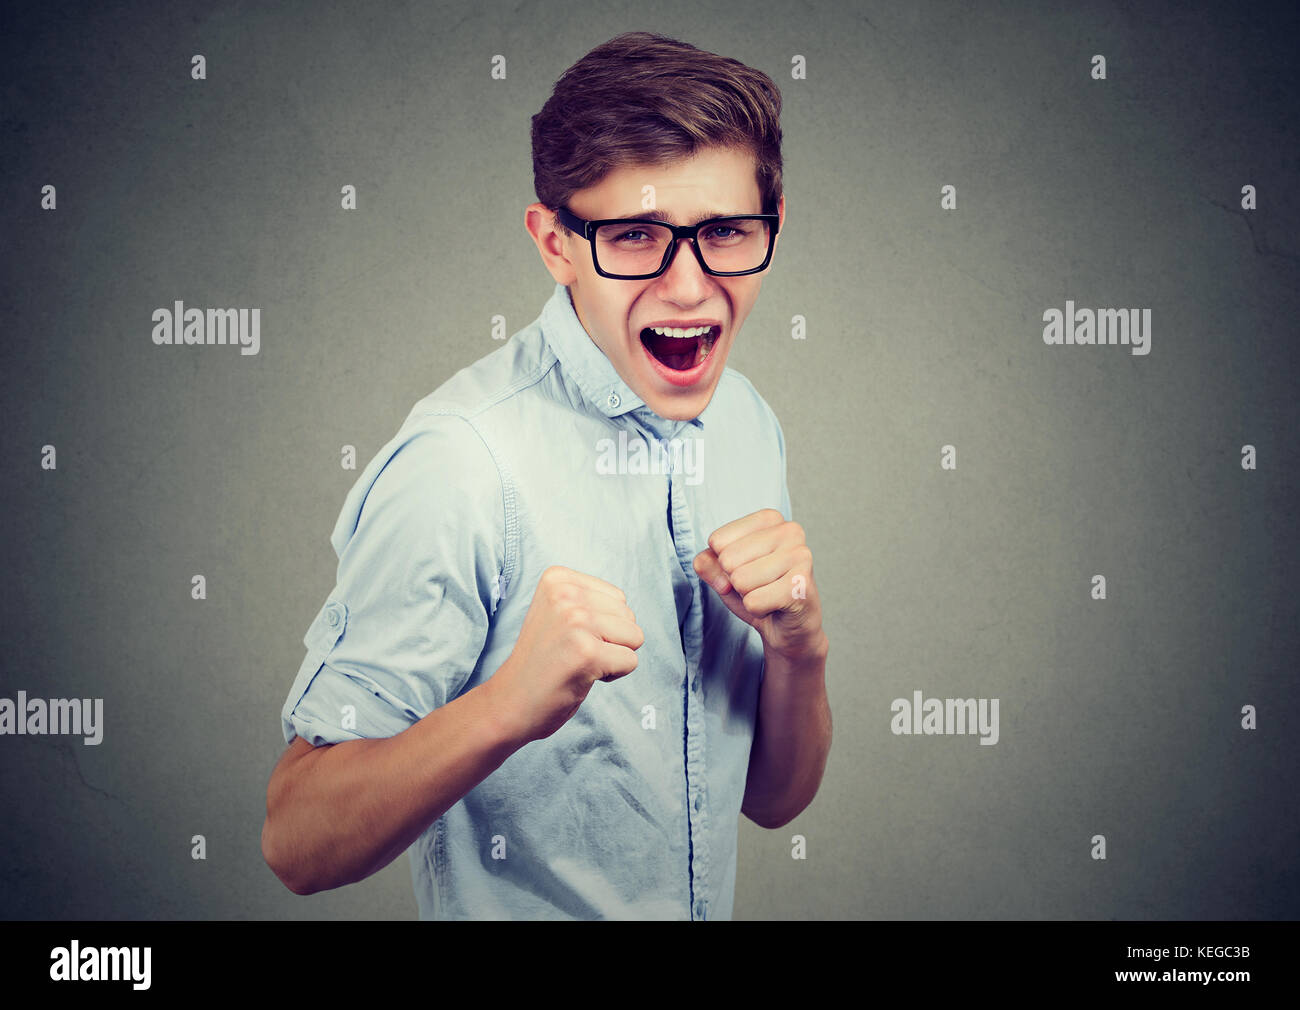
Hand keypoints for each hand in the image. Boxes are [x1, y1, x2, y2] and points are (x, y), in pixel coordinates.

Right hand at [489, 566, 643, 743]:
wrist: (510, 702)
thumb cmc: (543, 661)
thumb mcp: (557, 612)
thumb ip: (588, 600)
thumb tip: (628, 607)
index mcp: (557, 578)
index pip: (618, 598)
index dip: (602, 624)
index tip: (568, 637)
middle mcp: (565, 593)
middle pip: (628, 615)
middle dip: (610, 640)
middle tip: (572, 653)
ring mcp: (575, 621)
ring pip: (634, 637)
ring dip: (612, 657)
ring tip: (577, 662)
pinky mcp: (586, 652)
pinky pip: (630, 661)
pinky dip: (612, 675)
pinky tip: (581, 676)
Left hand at [693, 509, 825, 663]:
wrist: (789, 626)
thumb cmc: (759, 591)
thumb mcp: (725, 573)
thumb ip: (707, 562)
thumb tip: (702, 562)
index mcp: (770, 518)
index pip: (717, 540)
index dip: (723, 564)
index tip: (747, 569)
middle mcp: (789, 531)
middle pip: (728, 560)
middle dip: (736, 582)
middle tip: (758, 586)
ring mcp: (799, 556)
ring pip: (740, 581)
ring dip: (748, 596)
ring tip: (768, 595)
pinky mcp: (801, 585)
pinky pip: (753, 602)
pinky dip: (757, 610)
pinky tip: (775, 606)